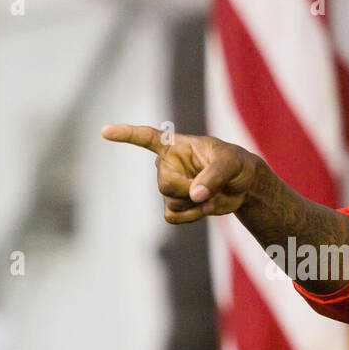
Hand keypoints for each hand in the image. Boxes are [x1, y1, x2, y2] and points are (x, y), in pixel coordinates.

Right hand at [102, 123, 259, 222]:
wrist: (243, 186)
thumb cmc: (236, 165)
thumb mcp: (230, 164)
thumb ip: (213, 177)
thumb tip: (194, 195)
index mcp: (176, 146)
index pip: (146, 138)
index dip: (125, 135)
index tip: (104, 132)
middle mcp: (168, 165)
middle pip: (164, 185)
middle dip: (187, 191)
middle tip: (207, 190)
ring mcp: (171, 186)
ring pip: (170, 202)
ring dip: (194, 205)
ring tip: (212, 198)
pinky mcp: (176, 204)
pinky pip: (173, 217)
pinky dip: (191, 217)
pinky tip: (205, 208)